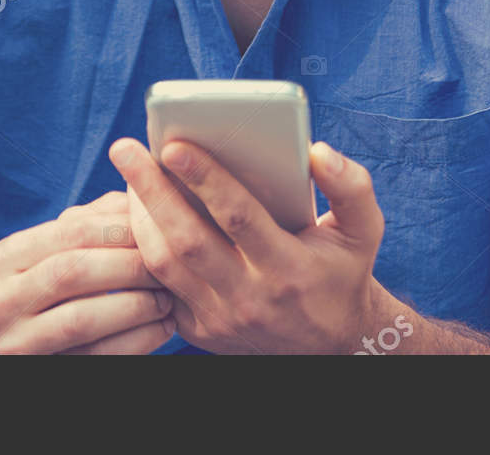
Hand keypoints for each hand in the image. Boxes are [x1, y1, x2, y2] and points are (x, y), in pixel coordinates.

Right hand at [0, 189, 176, 353]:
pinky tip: (162, 328)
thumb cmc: (52, 287)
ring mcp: (14, 342)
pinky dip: (137, 341)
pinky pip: (95, 357)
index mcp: (3, 258)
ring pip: (81, 319)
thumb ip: (96, 219)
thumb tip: (142, 193)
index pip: (69, 231)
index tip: (160, 228)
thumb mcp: (60, 249)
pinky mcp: (38, 371)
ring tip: (167, 298)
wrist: (23, 346)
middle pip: (72, 272)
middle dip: (129, 267)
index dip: (120, 228)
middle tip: (168, 266)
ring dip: (135, 306)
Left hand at [109, 137, 395, 353]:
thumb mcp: (363, 230)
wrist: (332, 345)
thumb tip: (317, 151)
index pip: (239, 217)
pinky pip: (159, 287)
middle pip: (186, 241)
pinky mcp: (199, 331)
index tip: (173, 143)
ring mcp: (219, 319)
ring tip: (129, 174)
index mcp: (289, 269)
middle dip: (151, 191)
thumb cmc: (342, 271)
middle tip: (125, 148)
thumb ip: (350, 186)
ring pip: (163, 265)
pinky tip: (136, 212)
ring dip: (139, 217)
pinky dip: (142, 247)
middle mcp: (250, 298)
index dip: (205, 179)